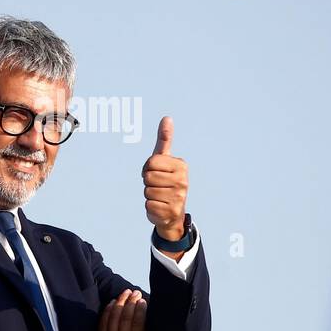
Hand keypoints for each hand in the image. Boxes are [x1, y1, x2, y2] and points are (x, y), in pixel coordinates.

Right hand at [98, 289, 146, 330]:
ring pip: (126, 316)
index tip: (112, 302)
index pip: (105, 324)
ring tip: (135, 293)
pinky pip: (137, 322)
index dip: (109, 312)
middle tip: (126, 292)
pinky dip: (140, 311)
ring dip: (131, 303)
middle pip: (116, 317)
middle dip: (121, 302)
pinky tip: (143, 303)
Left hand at [142, 116, 187, 240]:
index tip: (156, 172)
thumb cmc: (165, 180)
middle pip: (148, 177)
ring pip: (147, 192)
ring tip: (159, 196)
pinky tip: (160, 207)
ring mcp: (179, 198)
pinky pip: (148, 205)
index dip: (147, 168)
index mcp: (181, 166)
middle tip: (158, 186)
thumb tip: (167, 118)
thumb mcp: (164, 160)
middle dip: (148, 182)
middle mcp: (183, 181)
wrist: (173, 212)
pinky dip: (150, 207)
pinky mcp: (171, 212)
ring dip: (149, 195)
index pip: (151, 162)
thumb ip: (164, 140)